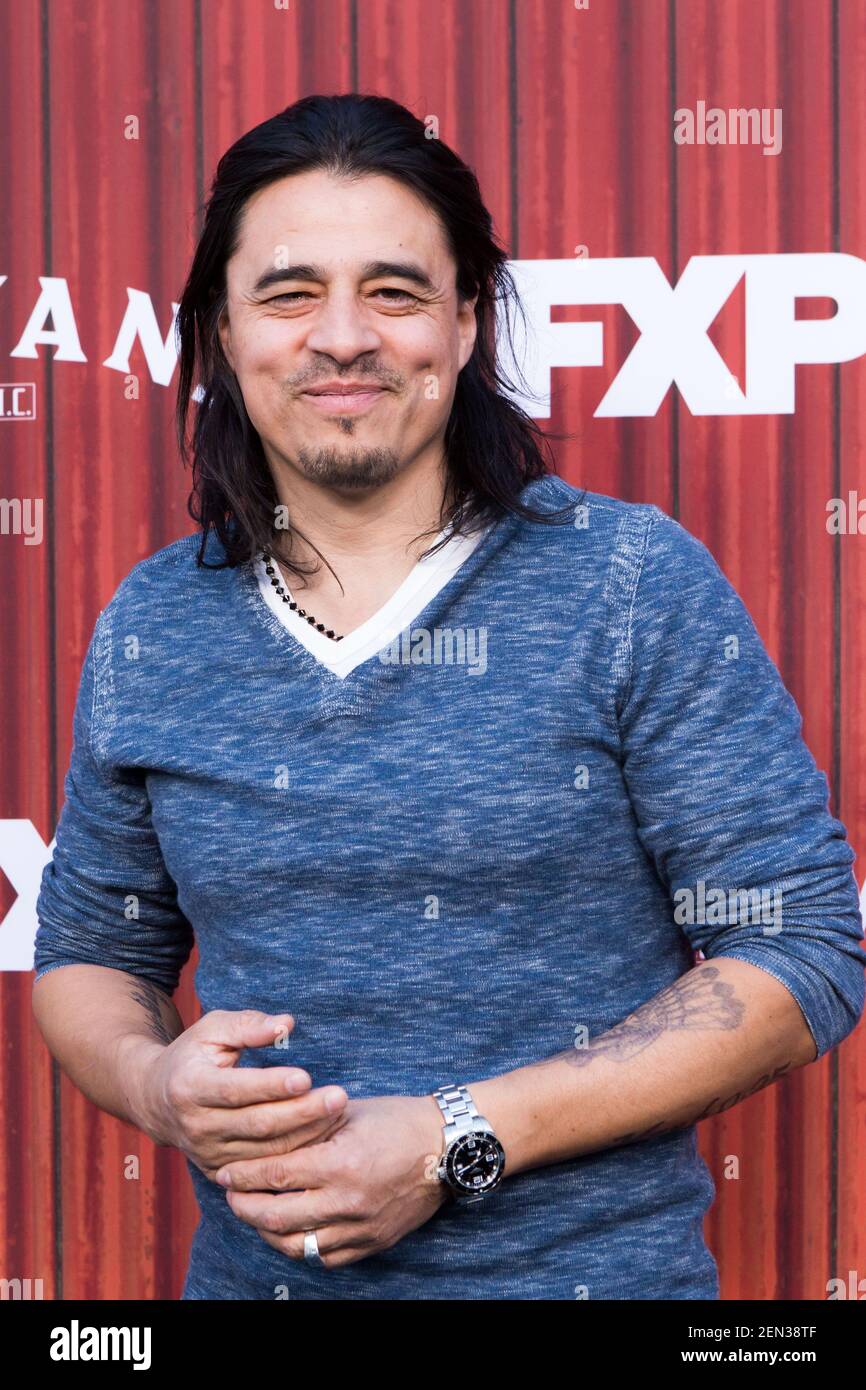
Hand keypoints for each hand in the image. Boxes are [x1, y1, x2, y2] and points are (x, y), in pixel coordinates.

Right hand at [122, 1009, 347, 1182]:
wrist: (155, 1102)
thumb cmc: (192, 1055)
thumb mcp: (212, 1029)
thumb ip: (248, 1025)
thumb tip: (286, 1024)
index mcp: (190, 1087)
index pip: (236, 1090)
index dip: (271, 1086)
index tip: (306, 1077)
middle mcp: (197, 1126)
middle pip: (258, 1124)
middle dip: (302, 1112)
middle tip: (339, 1097)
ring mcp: (208, 1154)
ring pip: (266, 1152)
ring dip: (307, 1134)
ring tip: (339, 1114)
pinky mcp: (220, 1172)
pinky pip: (265, 1168)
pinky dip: (297, 1154)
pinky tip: (324, 1136)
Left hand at [213, 1094, 448, 1268]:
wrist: (448, 1147)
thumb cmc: (398, 1120)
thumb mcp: (349, 1111)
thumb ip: (309, 1125)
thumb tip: (267, 1131)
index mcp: (340, 1163)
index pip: (275, 1176)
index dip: (243, 1176)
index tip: (223, 1172)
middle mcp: (347, 1201)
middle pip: (277, 1217)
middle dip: (245, 1206)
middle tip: (231, 1195)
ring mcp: (360, 1228)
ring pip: (297, 1245)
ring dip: (268, 1232)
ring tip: (256, 1214)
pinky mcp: (372, 1243)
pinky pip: (325, 1257)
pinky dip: (301, 1247)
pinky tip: (290, 1231)